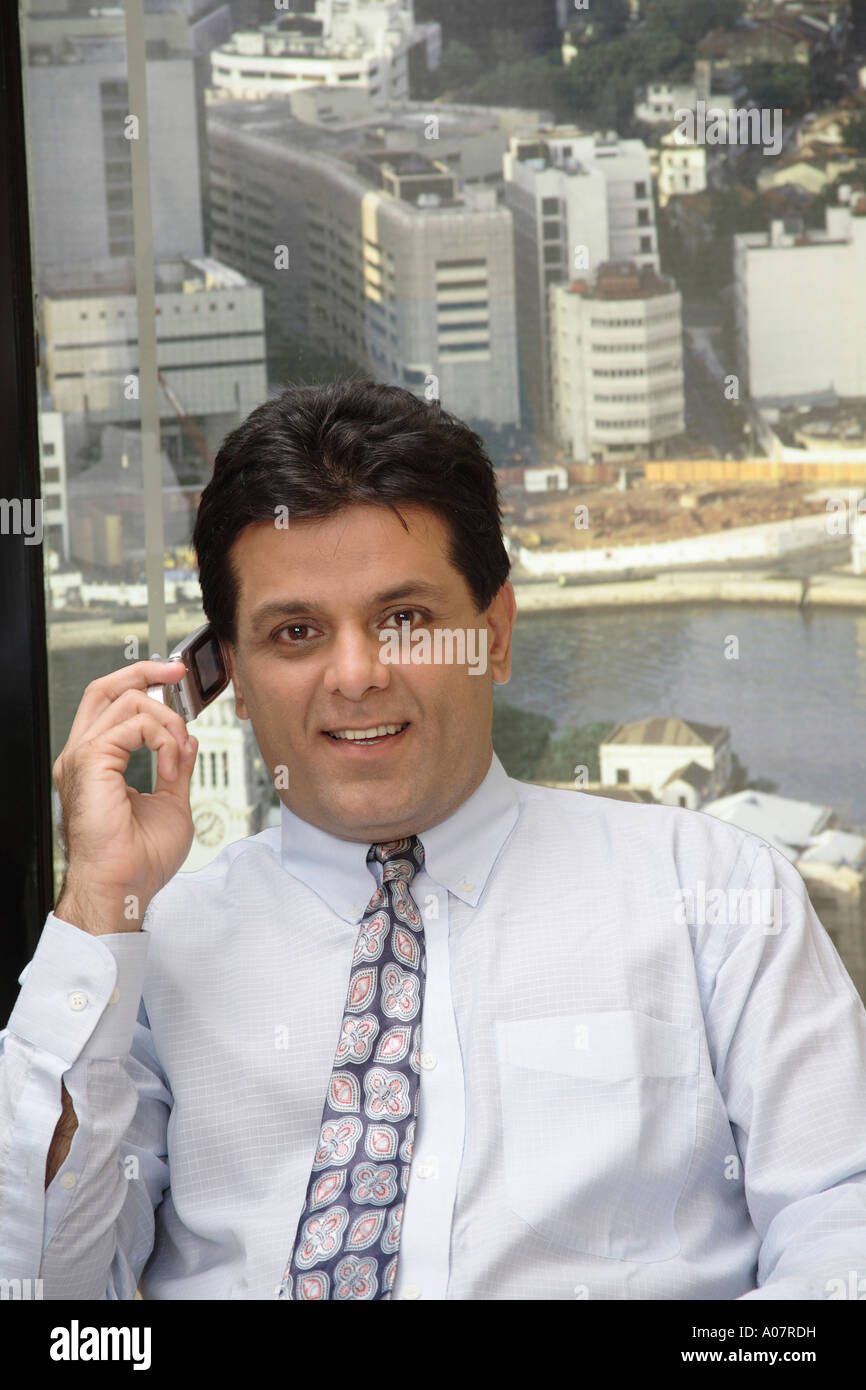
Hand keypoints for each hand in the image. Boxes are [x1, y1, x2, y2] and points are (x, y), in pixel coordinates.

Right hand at [53, 659, 198, 933]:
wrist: (123, 886)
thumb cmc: (138, 860)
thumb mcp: (171, 803)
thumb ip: (177, 767)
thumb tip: (186, 740)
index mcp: (97, 764)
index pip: (111, 704)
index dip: (141, 683)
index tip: (175, 680)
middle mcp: (83, 755)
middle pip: (106, 688)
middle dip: (145, 671)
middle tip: (177, 672)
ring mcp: (82, 757)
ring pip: (127, 700)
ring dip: (167, 722)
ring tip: (178, 757)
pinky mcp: (91, 761)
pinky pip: (135, 724)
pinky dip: (164, 740)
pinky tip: (171, 769)